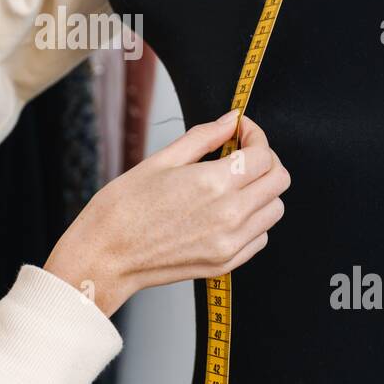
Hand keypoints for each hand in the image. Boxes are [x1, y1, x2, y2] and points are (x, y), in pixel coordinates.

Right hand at [44, 110, 289, 316]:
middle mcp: (229, 215)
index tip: (242, 130)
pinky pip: (261, 237)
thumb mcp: (161, 160)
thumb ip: (204, 137)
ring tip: (233, 183)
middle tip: (242, 152)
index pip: (263, 154)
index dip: (256, 135)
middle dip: (265, 159)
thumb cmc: (122, 208)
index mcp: (212, 183)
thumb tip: (231, 120)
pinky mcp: (226, 263)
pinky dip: (253, 220)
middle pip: (279, 180)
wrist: (105, 256)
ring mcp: (230, 243)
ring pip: (275, 209)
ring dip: (262, 190)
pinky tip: (226, 210)